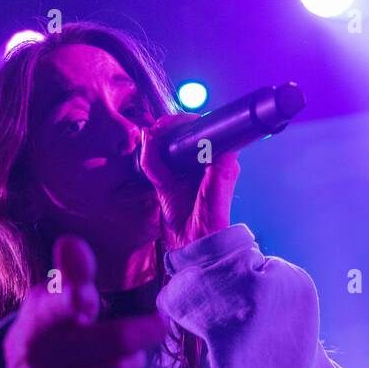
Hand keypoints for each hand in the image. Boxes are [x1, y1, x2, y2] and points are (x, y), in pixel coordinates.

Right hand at [2, 235, 165, 367]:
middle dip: (141, 333)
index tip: (89, 300)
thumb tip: (72, 242)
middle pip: (106, 344)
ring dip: (135, 364)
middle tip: (158, 326)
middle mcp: (34, 359)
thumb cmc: (48, 327)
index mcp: (36, 321)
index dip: (73, 301)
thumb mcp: (53, 297)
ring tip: (138, 356)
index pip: (57, 309)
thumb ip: (70, 273)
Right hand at [140, 113, 240, 248]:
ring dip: (156, 140)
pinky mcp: (165, 185)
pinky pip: (154, 165)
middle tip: (159, 128)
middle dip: (168, 129)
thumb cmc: (213, 216)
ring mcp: (180, 174)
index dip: (185, 123)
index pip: (200, 132)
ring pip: (165, 148)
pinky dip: (148, 156)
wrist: (195, 244)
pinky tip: (147, 149)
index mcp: (215, 161)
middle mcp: (197, 165)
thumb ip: (220, 155)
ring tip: (152, 136)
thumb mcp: (221, 180)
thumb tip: (215, 128)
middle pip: (180, 137)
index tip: (173, 123)